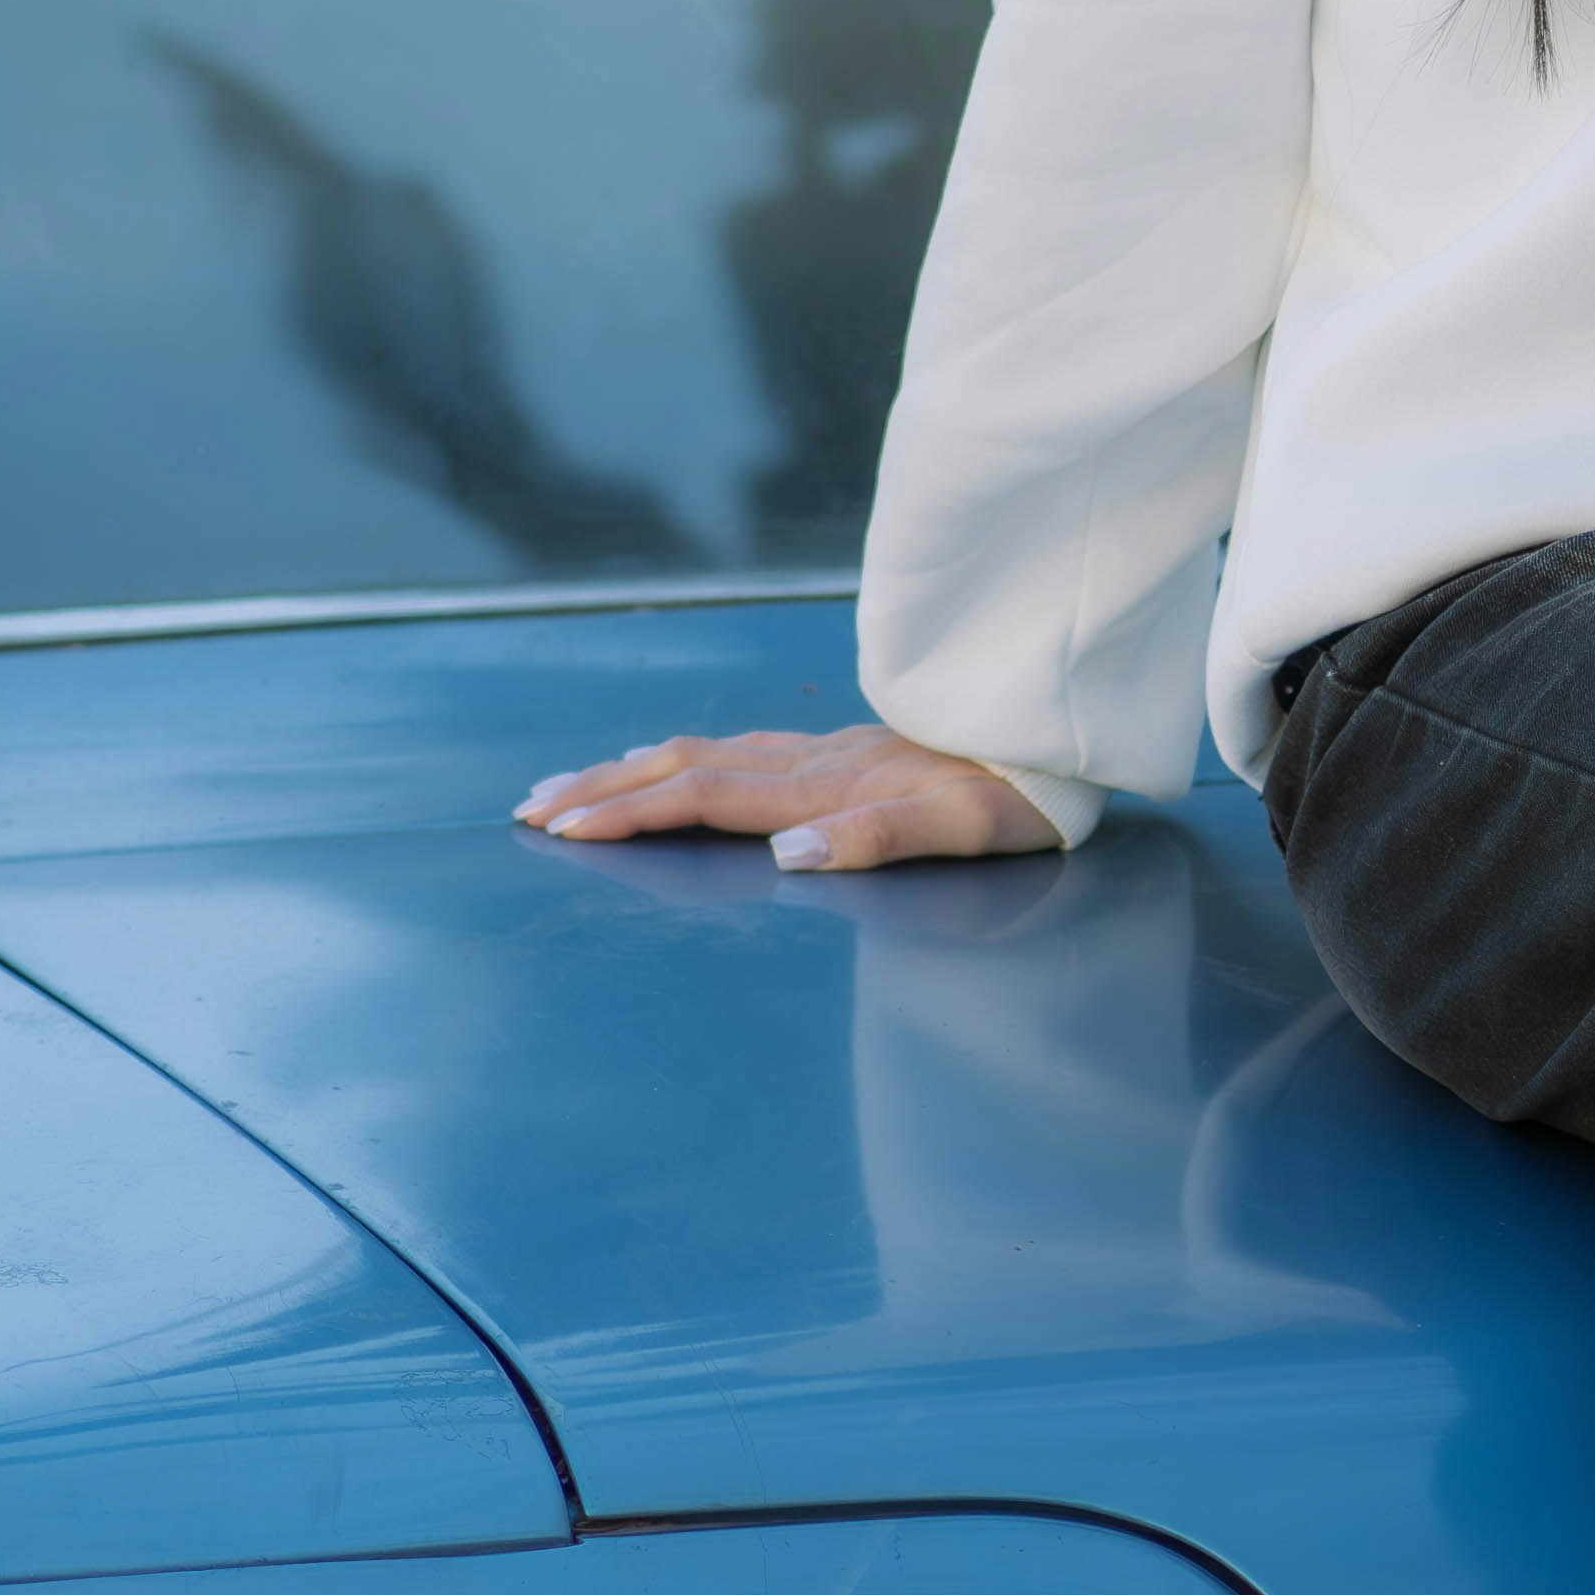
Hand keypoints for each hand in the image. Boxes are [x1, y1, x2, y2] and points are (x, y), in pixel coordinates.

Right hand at [512, 723, 1061, 871]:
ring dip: (632, 770)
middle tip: (527, 808)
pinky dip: (684, 757)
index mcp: (832, 788)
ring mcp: (829, 750)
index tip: (560, 828)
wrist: (1067, 736)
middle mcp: (818, 762)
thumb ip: (879, 838)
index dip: (633, 813)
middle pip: (688, 769)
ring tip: (569, 783)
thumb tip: (787, 857)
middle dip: (604, 789)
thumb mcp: (967, 831)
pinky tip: (673, 759)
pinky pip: (741, 747)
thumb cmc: (1024, 797)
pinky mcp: (848, 748)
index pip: (709, 798)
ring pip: (706, 752)